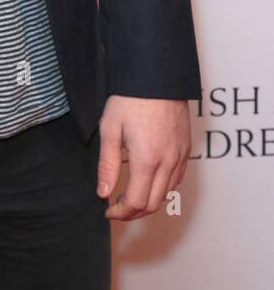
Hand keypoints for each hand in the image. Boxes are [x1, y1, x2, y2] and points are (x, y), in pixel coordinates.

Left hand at [97, 96, 192, 221]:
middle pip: (153, 204)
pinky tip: (148, 182)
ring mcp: (180, 156)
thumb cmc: (130, 99)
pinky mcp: (186, 149)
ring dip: (148, 202)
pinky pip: (177, 179)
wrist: (157, 76)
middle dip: (133, 213)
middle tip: (116, 209)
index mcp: (146, 160)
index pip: (136, 202)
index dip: (120, 213)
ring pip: (167, 194)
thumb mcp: (110, 129)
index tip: (108, 211)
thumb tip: (103, 193)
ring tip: (129, 197)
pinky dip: (162, 189)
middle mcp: (167, 162)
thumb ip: (107, 165)